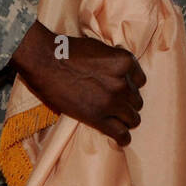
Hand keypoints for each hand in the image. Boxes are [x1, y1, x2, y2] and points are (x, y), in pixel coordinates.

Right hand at [10, 21, 145, 145]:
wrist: (45, 61)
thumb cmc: (67, 51)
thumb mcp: (98, 48)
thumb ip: (114, 62)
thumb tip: (121, 72)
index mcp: (124, 62)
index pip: (140, 81)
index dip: (130, 85)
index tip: (121, 87)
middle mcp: (122, 82)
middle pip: (136, 100)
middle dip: (126, 102)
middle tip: (113, 103)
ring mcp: (111, 101)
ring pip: (133, 118)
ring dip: (125, 118)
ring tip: (116, 119)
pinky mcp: (98, 118)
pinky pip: (121, 133)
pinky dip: (123, 137)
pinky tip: (121, 137)